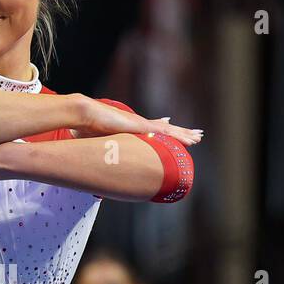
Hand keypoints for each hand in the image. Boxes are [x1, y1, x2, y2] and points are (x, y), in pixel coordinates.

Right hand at [75, 99, 201, 145]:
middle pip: (165, 129)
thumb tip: (94, 168)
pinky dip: (178, 136)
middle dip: (181, 133)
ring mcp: (142, 124)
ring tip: (198, 137)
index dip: (165, 132)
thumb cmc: (86, 129)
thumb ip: (99, 154)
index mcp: (131, 128)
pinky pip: (165, 132)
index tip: (175, 133)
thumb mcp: (96, 145)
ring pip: (169, 130)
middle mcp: (140, 124)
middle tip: (196, 135)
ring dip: (184, 134)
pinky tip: (188, 140)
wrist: (85, 115)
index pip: (153, 129)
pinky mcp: (142, 126)